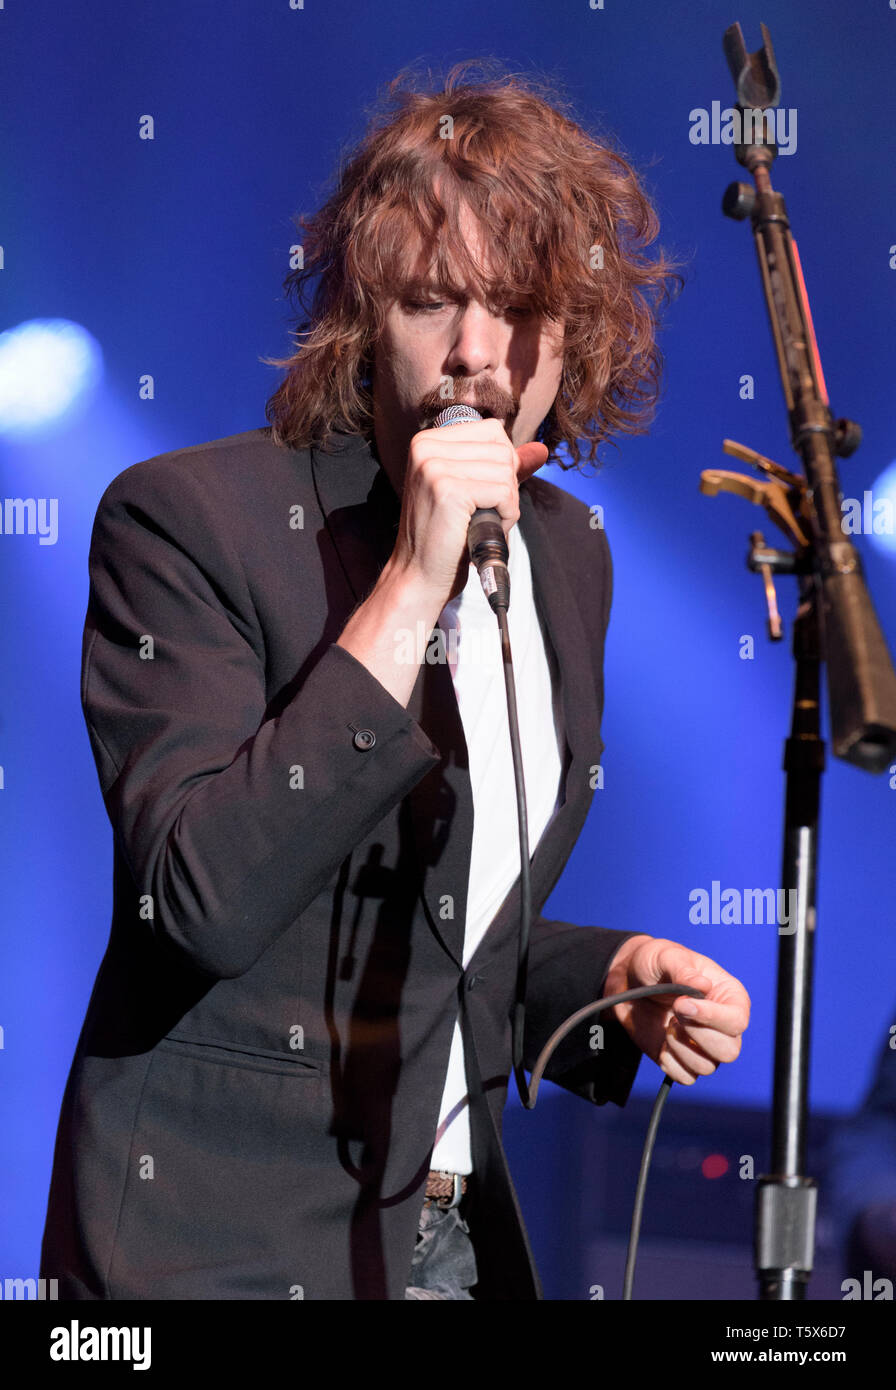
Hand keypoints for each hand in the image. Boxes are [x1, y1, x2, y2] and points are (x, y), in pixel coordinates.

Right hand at [391, 417, 548, 602]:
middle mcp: (426, 447)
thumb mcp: (472, 492)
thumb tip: (540, 450)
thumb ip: (504, 466)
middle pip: (501, 450)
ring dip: (506, 503)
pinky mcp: (448, 490)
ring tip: (484, 523)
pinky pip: (502, 492)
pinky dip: (505, 515)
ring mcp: (434, 467)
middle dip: (506, 485)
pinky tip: (486, 529)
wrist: (419, 576)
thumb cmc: (445, 538)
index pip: (492, 431)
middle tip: (486, 514)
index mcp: (428, 441)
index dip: (502, 465)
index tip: (485, 494)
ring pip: (505, 471)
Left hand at [602, 935, 749, 1084]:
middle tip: (674, 1013)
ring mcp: (703, 1045)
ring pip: (707, 1067)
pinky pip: (685, 1077)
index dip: (711, 1018)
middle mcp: (722, 1025)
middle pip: (729, 1051)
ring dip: (680, 1047)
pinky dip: (670, 1062)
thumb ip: (683, 970)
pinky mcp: (682, 1059)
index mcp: (730, 997)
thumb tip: (702, 987)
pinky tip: (661, 1039)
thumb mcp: (667, 956)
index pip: (737, 1021)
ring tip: (668, 1023)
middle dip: (697, 1035)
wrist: (627, 980)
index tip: (681, 1005)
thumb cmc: (655, 963)